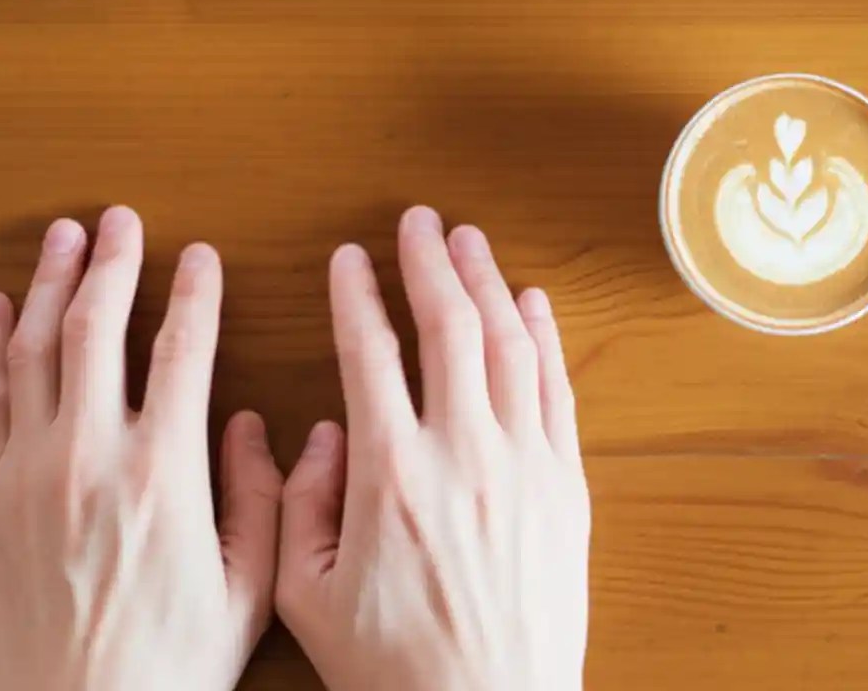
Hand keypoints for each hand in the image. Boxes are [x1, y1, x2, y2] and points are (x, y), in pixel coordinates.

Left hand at [0, 206, 281, 690]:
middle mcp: (91, 456)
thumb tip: (249, 422)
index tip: (201, 258)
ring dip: (51, 284)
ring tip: (63, 236)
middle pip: (99, 329)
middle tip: (121, 220)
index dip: (195, 295)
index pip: (184, 352)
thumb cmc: (168, 664)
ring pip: (37, 349)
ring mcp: (29, 470)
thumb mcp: (249, 589)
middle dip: (114, 263)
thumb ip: (259, 497)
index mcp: (165, 474)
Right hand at [276, 206, 590, 690]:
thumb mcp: (304, 595)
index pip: (368, 353)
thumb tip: (323, 435)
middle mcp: (462, 452)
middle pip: (448, 327)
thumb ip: (300, 504)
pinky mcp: (567, 487)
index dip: (355, 296)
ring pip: (508, 345)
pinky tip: (531, 303)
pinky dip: (544, 337)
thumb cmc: (392, 667)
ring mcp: (525, 465)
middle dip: (428, 263)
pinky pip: (557, 391)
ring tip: (469, 241)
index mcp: (389, 474)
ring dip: (487, 283)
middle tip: (418, 221)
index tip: (347, 259)